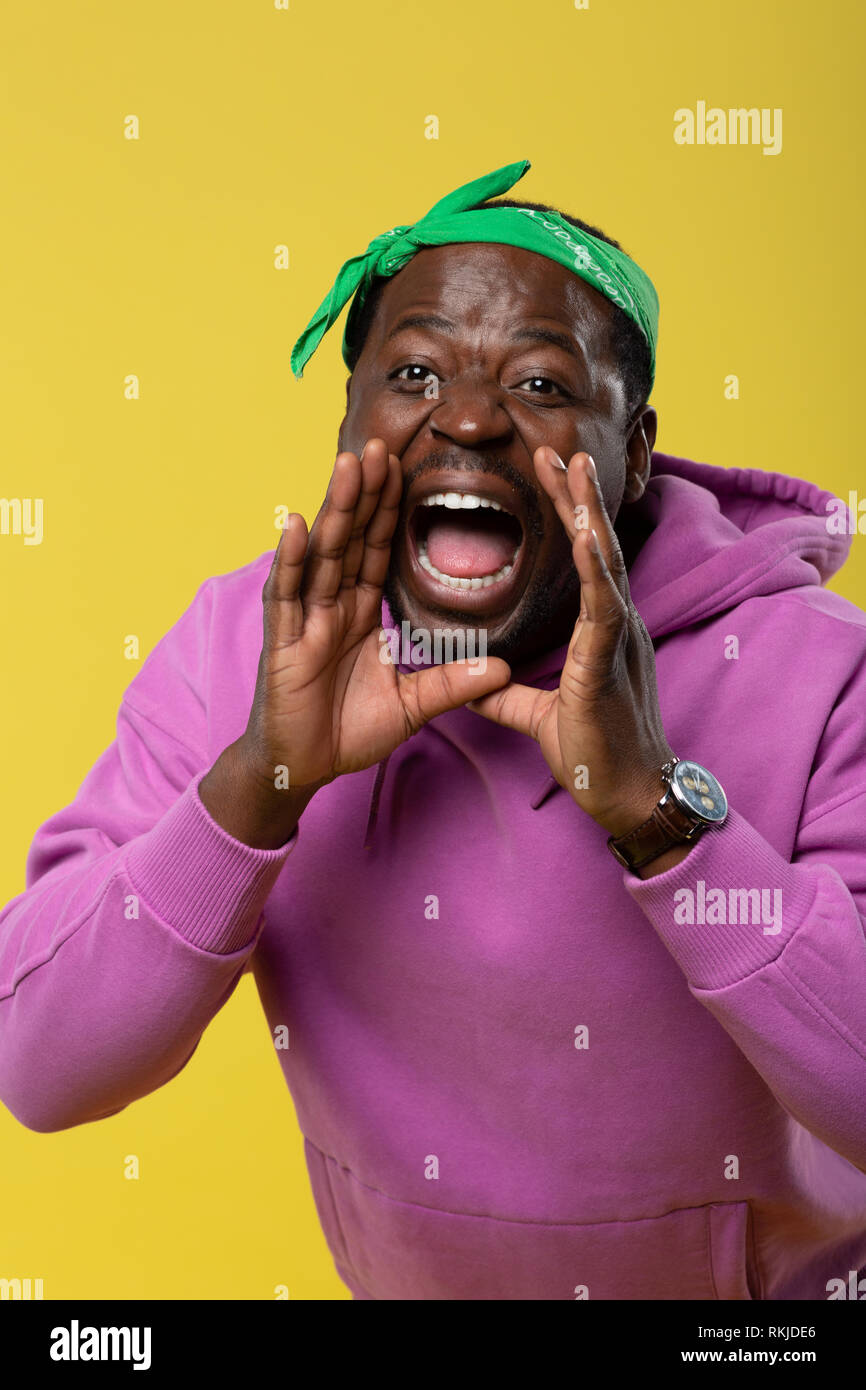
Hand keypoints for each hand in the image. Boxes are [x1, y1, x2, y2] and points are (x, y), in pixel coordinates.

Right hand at [202, 439, 510, 844]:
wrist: (304, 769)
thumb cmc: (347, 733)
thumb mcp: (412, 706)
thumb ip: (451, 682)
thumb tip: (504, 667)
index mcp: (359, 613)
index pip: (377, 551)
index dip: (390, 511)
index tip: (405, 468)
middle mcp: (330, 606)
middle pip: (351, 540)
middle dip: (366, 494)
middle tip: (381, 445)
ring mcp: (303, 620)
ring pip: (321, 555)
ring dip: (335, 509)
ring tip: (349, 465)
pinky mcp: (281, 642)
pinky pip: (285, 594)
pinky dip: (291, 560)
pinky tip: (297, 524)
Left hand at [467, 447, 674, 840]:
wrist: (631, 798)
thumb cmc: (597, 757)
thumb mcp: (541, 717)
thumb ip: (508, 695)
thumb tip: (471, 682)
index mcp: (603, 632)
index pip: (584, 560)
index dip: (569, 514)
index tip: (550, 473)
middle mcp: (617, 626)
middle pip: (595, 546)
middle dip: (577, 495)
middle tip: (557, 448)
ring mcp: (620, 641)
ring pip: (603, 564)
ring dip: (588, 513)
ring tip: (575, 468)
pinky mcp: (611, 664)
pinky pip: (602, 608)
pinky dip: (593, 568)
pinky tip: (583, 535)